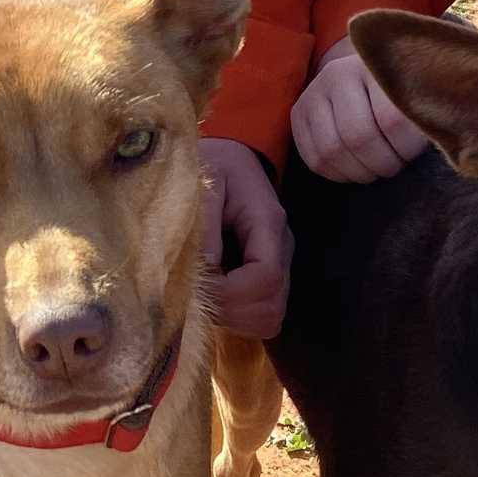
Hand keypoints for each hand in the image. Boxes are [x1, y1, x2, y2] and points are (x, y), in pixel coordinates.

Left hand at [198, 137, 292, 340]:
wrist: (229, 158)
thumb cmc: (213, 166)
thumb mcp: (205, 184)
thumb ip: (205, 226)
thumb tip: (206, 271)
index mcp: (268, 223)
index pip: (266, 277)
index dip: (230, 292)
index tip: (197, 284)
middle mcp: (281, 250)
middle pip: (271, 307)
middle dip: (229, 310)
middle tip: (196, 294)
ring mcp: (279, 267)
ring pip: (269, 318)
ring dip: (232, 317)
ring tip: (204, 295)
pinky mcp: (269, 279)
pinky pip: (262, 317)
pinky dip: (237, 318)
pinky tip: (215, 297)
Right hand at [291, 38, 429, 183]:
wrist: (366, 70)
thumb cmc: (403, 89)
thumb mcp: (419, 91)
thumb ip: (427, 111)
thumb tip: (442, 142)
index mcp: (376, 65)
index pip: (391, 121)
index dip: (406, 149)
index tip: (414, 152)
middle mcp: (339, 73)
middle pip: (358, 137)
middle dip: (382, 164)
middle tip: (395, 166)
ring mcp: (314, 91)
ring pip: (332, 151)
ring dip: (360, 172)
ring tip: (377, 168)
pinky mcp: (299, 111)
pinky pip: (313, 158)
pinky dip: (337, 174)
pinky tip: (355, 169)